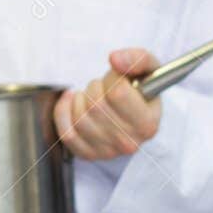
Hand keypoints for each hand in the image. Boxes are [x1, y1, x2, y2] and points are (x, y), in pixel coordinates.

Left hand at [54, 47, 162, 161]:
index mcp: (147, 123)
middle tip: (103, 87)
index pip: (118, 93)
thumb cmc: (141, 91)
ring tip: (91, 96)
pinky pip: (66, 133)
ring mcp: (107, 151)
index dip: (112, 77)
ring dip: (80, 99)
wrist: (135, 116)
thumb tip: (115, 59)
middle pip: (96, 105)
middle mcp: (129, 142)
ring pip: (80, 118)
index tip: (116, 77)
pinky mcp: (88, 154)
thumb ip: (137, 59)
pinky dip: (63, 112)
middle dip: (95, 87)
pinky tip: (71, 101)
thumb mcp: (149, 70)